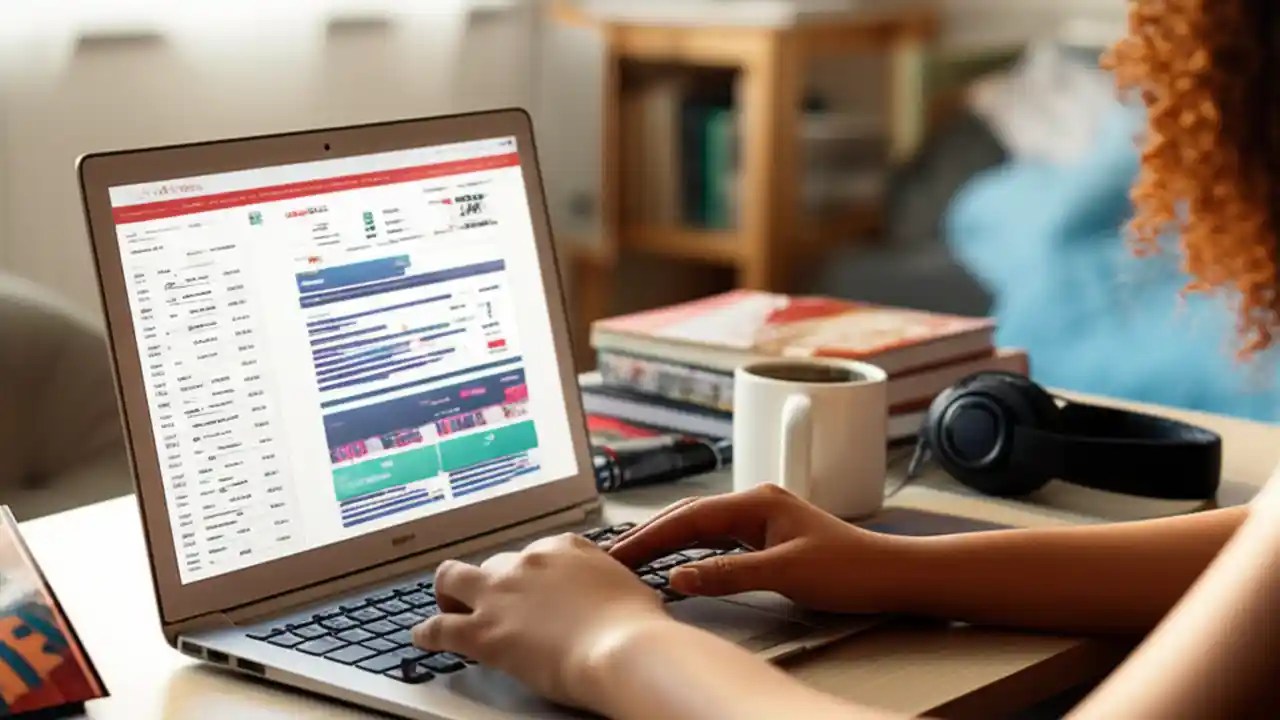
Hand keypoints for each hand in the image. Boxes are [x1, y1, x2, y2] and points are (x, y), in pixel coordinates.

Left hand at [412, 533, 674, 711]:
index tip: (530, 592)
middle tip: (490, 603)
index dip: (529, 577)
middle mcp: (526, 562)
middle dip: (490, 583)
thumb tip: (608, 595)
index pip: (534, 556)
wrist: (623, 648)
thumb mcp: (628, 586)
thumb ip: (606, 583)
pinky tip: (422, 638)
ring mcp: (500, 594)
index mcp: (563, 548)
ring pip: (451, 579)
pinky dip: (427, 633)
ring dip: (447, 594)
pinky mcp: (482, 630)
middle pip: (493, 565)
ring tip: (445, 609)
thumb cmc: (636, 625)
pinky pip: (440, 628)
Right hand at [608, 484, 905, 612]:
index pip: (689, 517)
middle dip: (650, 537)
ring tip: (633, 561)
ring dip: (667, 543)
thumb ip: (728, 574)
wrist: (890, 575)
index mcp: (756, 501)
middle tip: (613, 558)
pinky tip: (675, 565)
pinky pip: (715, 541)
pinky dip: (689, 552)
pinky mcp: (766, 538)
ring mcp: (760, 520)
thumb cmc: (849, 568)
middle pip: (688, 517)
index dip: (650, 537)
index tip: (619, 554)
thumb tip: (678, 577)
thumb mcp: (785, 574)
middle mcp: (755, 504)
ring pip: (700, 528)